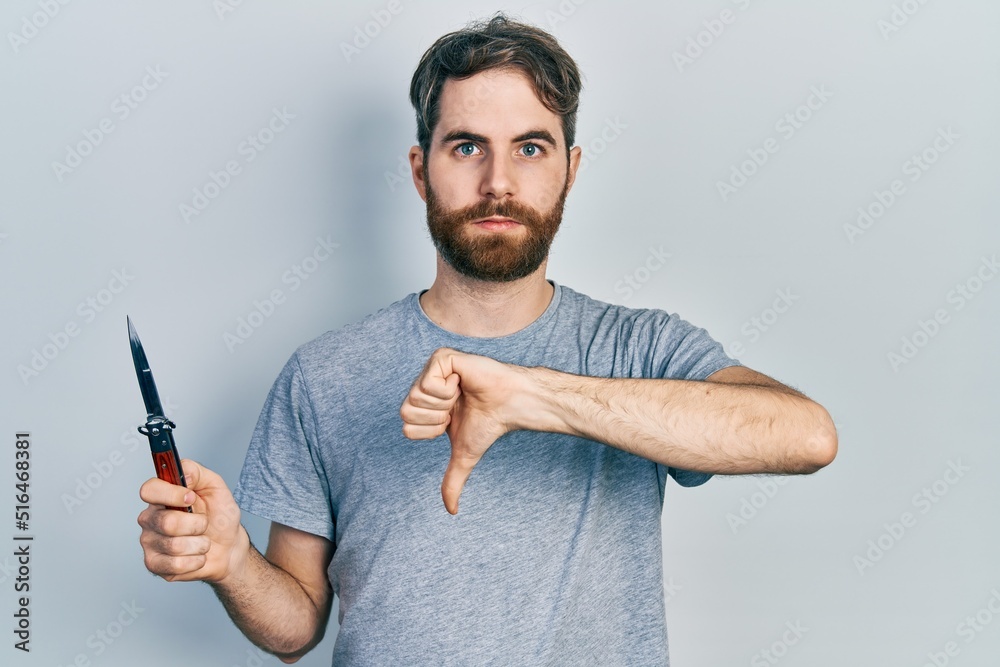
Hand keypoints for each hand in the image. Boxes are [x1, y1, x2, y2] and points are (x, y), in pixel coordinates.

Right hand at [137, 459, 248, 583]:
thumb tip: (182, 473)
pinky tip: (196, 556)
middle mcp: (151, 518)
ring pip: (175, 545)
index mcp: (161, 497)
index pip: (149, 490)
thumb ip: (197, 472)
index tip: (191, 497)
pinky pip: (175, 564)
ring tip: (202, 540)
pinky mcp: (154, 564)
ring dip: (199, 543)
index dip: (171, 494)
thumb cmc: (220, 517)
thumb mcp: (215, 487)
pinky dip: (196, 560)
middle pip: (167, 522)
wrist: (229, 547)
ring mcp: (150, 542)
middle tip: (203, 524)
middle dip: (197, 524)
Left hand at [400, 348, 524, 513]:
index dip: (432, 430)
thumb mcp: (464, 455)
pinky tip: (462, 382)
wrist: (509, 405)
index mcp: (424, 405)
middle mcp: (424, 385)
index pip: (406, 427)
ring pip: (414, 396)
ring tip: (461, 394)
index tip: (453, 421)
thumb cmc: (489, 424)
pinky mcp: (441, 357)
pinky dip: (447, 389)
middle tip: (457, 407)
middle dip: (435, 417)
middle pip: (405, 411)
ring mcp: (431, 370)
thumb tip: (451, 512)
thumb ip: (453, 480)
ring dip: (443, 403)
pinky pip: (427, 382)